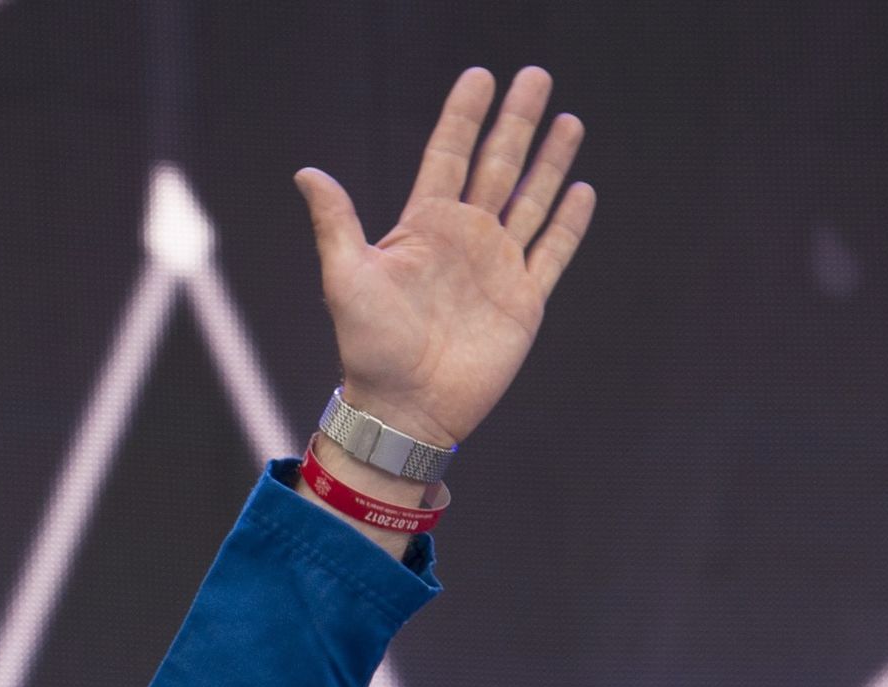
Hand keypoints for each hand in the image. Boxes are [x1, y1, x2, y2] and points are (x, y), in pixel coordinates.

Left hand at [296, 66, 594, 451]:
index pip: (449, 155)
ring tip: (569, 121)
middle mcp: (464, 239)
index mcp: (424, 226)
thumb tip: (306, 173)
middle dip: (517, 121)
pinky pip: (551, 252)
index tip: (480, 76)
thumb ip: (336, 223)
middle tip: (536, 76)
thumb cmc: (369, 348)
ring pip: (531, 200)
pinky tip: (580, 190)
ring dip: (550, 161)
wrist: (404, 410)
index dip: (464, 116)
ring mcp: (497, 267)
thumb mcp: (346, 279)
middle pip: (498, 165)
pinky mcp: (523, 301)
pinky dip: (567, 223)